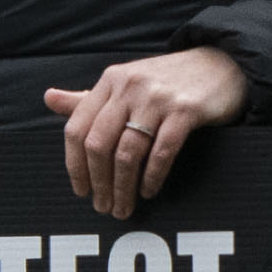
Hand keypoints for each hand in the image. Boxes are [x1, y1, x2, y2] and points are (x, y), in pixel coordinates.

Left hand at [48, 46, 246, 217]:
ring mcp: (157, 98)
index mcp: (110, 81)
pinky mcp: (186, 110)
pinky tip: (148, 191)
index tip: (81, 191)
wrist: (223, 64)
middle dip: (99, 182)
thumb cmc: (170, 80)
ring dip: (123, 187)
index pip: (77, 128)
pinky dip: (152, 176)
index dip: (75, 165)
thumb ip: (88, 97)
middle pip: (99, 144)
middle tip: (103, 207)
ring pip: (128, 152)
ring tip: (124, 207)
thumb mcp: (126, 83)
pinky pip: (162, 151)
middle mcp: (129, 87)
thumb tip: (48, 99)